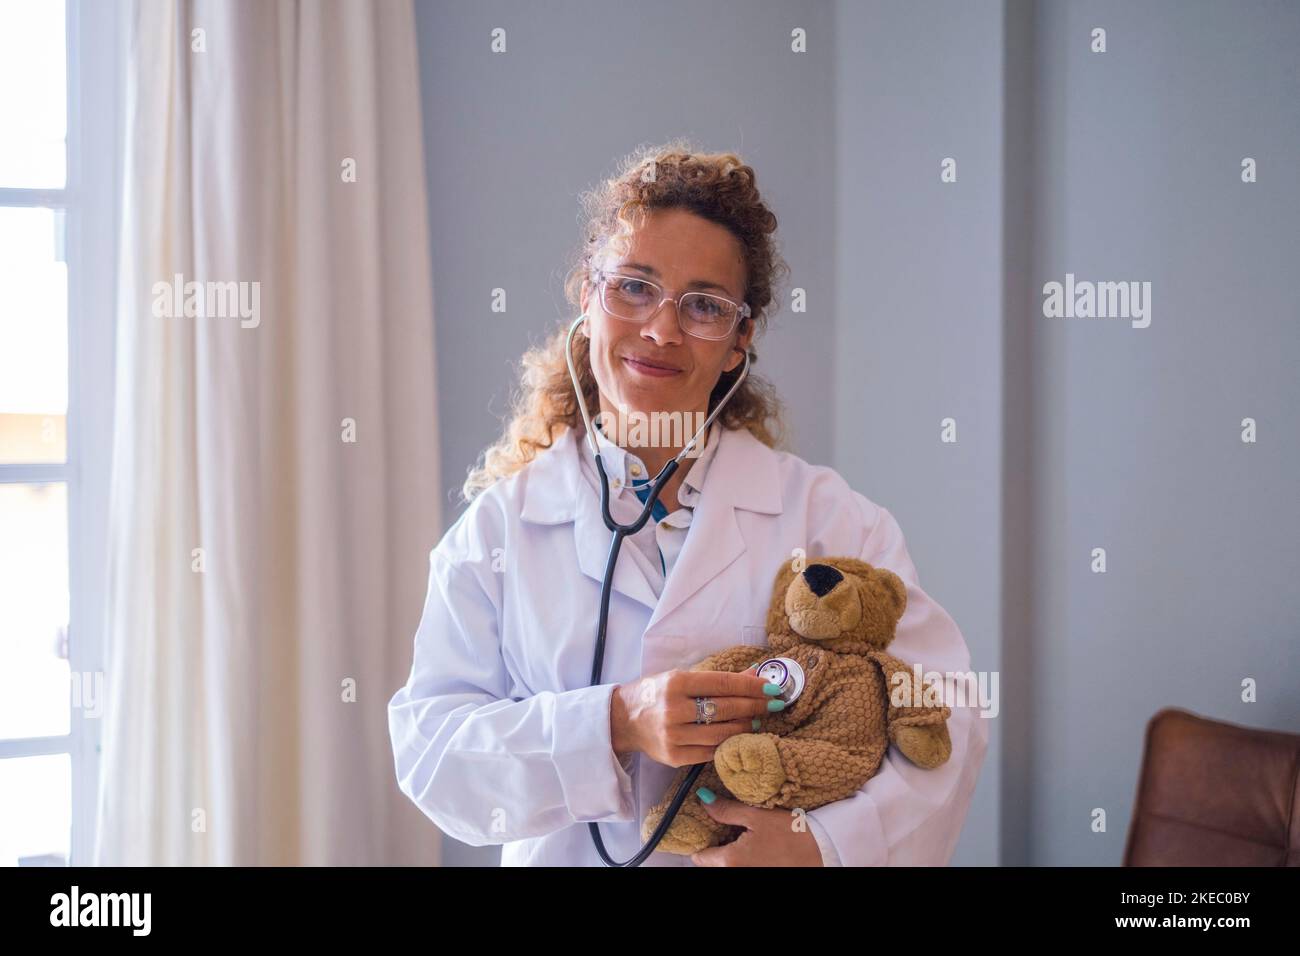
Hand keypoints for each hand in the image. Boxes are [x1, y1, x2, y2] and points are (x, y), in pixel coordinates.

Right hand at [611, 668, 777, 767]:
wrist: (624, 719)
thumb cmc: (657, 693)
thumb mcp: (682, 677)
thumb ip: (716, 679)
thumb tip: (753, 674)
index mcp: (676, 683)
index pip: (722, 684)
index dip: (751, 686)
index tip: (771, 688)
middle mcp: (674, 709)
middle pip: (725, 709)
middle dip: (755, 706)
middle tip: (773, 704)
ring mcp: (673, 736)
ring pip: (721, 733)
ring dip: (746, 727)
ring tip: (758, 721)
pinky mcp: (674, 757)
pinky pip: (711, 752)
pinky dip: (729, 744)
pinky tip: (740, 737)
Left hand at [689, 796, 823, 865]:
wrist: (823, 850)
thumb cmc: (791, 833)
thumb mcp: (756, 816)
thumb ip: (726, 810)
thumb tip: (703, 800)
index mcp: (730, 861)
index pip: (699, 856)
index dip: (701, 838)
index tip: (706, 824)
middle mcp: (735, 875)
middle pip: (712, 863)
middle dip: (715, 844)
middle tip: (725, 825)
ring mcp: (748, 878)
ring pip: (726, 866)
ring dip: (728, 852)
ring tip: (740, 833)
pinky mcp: (759, 877)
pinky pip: (741, 868)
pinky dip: (742, 858)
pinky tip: (753, 845)